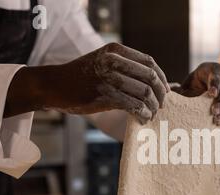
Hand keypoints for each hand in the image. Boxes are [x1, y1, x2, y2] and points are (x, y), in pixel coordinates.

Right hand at [5, 43, 169, 123]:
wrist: (54, 86)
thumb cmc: (81, 77)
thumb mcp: (103, 62)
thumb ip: (124, 67)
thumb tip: (152, 82)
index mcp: (116, 51)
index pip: (150, 63)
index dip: (161, 78)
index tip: (164, 91)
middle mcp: (114, 61)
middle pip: (150, 78)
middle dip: (159, 95)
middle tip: (160, 106)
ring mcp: (110, 78)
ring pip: (144, 93)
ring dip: (152, 107)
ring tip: (150, 114)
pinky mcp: (106, 96)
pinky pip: (134, 106)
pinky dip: (142, 114)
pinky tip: (142, 119)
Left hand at [173, 63, 219, 125]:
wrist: (195, 101)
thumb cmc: (187, 92)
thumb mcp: (183, 90)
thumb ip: (179, 92)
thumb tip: (169, 95)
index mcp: (209, 69)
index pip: (217, 69)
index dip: (216, 80)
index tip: (211, 94)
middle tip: (214, 110)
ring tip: (216, 119)